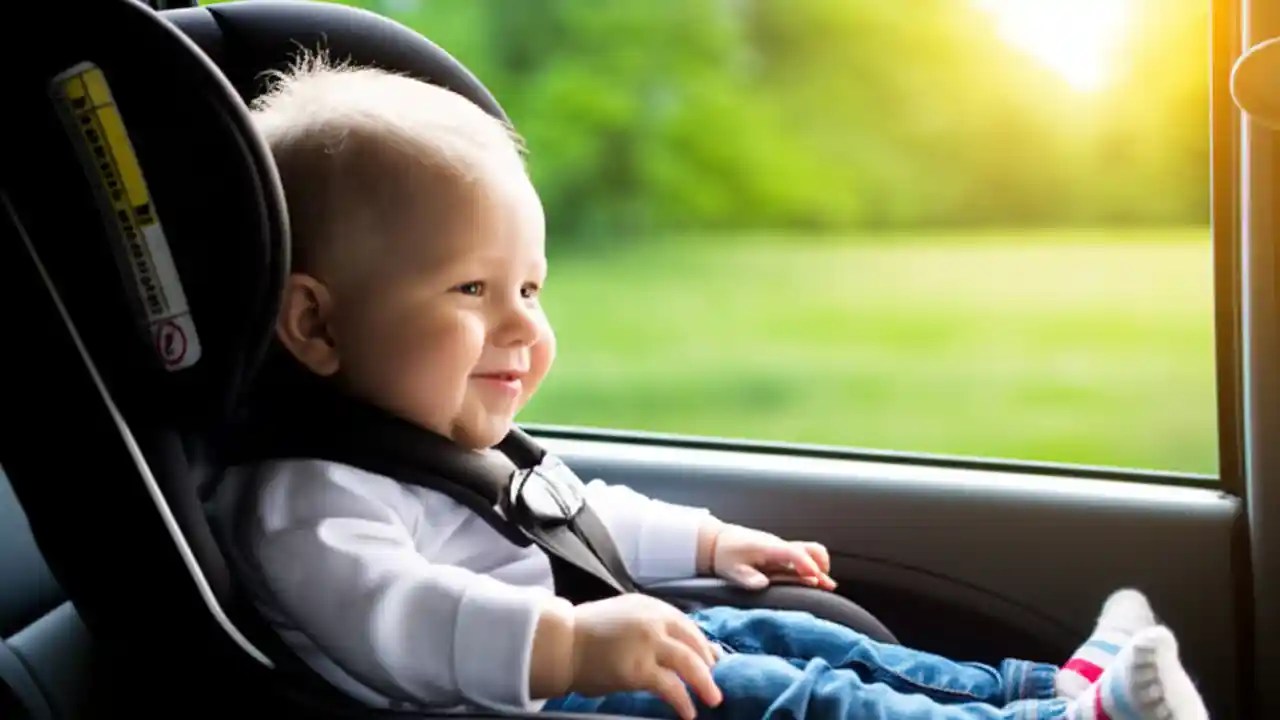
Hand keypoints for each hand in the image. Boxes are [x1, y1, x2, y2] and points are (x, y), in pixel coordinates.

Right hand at [570, 594, 722, 719]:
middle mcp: (654, 620)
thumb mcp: (622, 617)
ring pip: (690, 664)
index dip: (702, 645)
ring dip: (705, 684)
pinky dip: (683, 701)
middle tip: (716, 681)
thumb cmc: (585, 634)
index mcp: (649, 606)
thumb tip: (674, 647)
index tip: (711, 659)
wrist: (561, 644)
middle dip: (709, 665)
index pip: (686, 626)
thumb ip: (648, 626)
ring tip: (714, 699)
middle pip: (694, 643)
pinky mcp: (640, 669)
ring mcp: (648, 644)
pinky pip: (672, 687)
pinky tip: (688, 712)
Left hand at [709, 524, 836, 590]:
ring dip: (819, 567)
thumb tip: (762, 585)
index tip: (814, 579)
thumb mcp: (731, 569)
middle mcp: (779, 546)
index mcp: (769, 548)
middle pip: (811, 549)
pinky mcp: (781, 553)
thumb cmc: (725, 554)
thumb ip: (747, 578)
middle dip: (821, 566)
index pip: (794, 553)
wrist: (718, 540)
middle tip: (825, 586)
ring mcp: (782, 548)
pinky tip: (813, 580)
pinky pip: (802, 557)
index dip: (806, 565)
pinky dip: (811, 567)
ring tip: (825, 586)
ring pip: (810, 552)